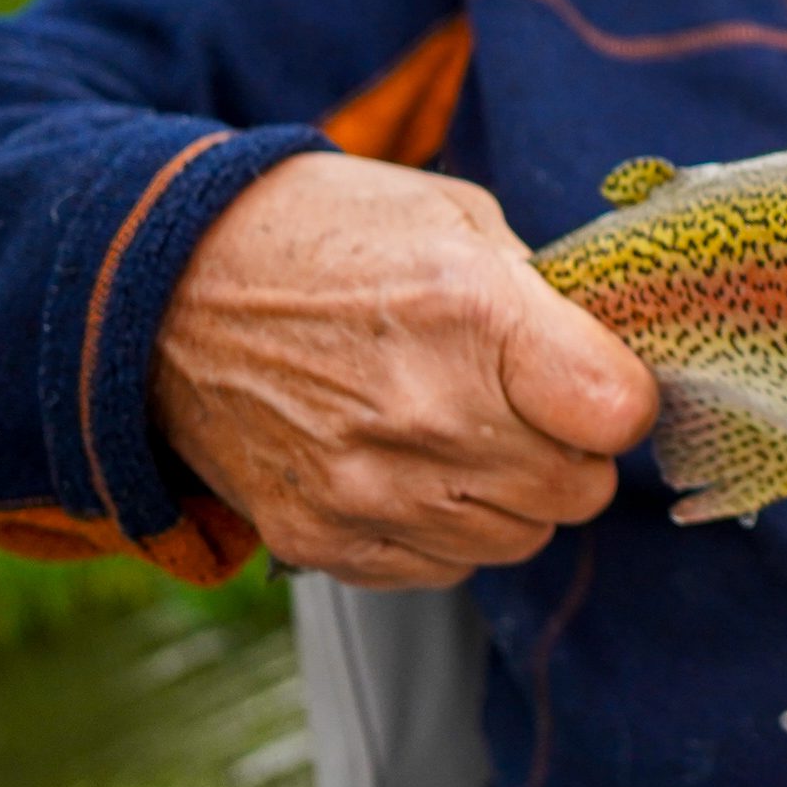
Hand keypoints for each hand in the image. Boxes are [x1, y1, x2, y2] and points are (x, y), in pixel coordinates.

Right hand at [151, 154, 659, 588]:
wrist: (162, 292)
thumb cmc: (323, 236)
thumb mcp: (453, 218)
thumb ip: (541, 295)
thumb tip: (607, 353)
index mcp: (471, 316)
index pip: (620, 413)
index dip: (624, 397)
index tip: (598, 380)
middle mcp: (426, 417)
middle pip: (580, 490)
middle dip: (573, 449)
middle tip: (528, 405)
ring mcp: (369, 491)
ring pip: (519, 539)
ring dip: (513, 496)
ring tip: (462, 431)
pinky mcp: (322, 541)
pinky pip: (444, 569)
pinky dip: (445, 529)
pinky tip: (408, 464)